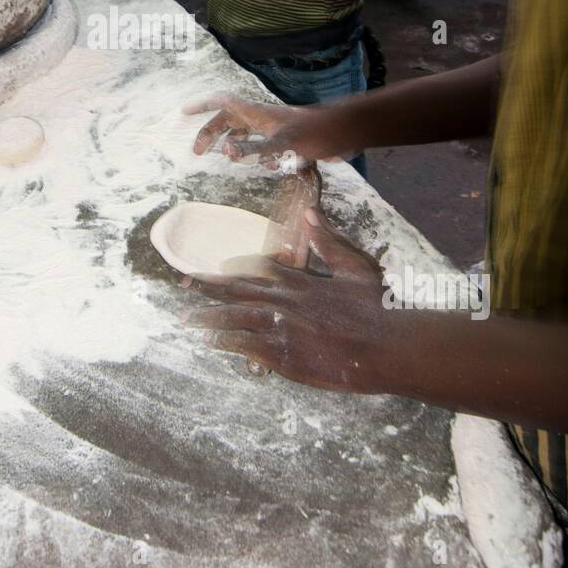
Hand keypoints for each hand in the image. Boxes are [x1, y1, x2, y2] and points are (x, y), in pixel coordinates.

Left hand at [182, 207, 388, 393]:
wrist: (385, 345)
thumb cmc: (376, 308)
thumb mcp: (355, 266)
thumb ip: (329, 242)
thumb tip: (310, 214)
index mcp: (300, 281)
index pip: (258, 271)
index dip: (235, 270)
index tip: (216, 269)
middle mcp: (284, 300)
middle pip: (237, 290)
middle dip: (208, 287)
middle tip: (182, 284)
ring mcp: (281, 326)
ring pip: (234, 317)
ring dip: (208, 316)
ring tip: (186, 318)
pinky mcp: (282, 353)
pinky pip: (245, 344)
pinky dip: (226, 341)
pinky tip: (210, 341)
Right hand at [184, 92, 334, 163]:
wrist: (344, 133)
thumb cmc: (314, 134)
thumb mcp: (281, 144)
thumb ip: (253, 148)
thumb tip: (226, 151)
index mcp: (257, 113)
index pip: (223, 103)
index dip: (203, 106)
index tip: (184, 113)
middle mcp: (262, 118)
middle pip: (229, 120)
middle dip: (211, 133)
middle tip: (198, 152)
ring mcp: (274, 129)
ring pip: (245, 134)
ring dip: (234, 145)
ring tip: (227, 159)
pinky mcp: (287, 141)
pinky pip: (263, 146)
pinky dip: (257, 155)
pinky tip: (264, 167)